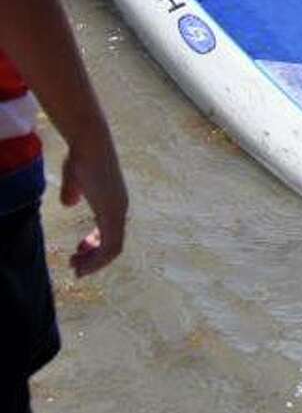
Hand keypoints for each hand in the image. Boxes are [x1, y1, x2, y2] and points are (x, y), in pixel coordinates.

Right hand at [60, 132, 127, 276]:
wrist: (89, 143)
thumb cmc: (81, 157)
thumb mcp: (75, 179)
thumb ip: (74, 192)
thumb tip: (70, 204)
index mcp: (114, 201)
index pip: (112, 232)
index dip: (96, 246)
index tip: (79, 251)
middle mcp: (121, 208)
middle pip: (114, 244)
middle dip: (96, 259)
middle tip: (77, 268)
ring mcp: (119, 210)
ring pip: (113, 249)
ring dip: (95, 263)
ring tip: (77, 269)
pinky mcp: (113, 211)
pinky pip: (110, 245)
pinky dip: (97, 259)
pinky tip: (81, 263)